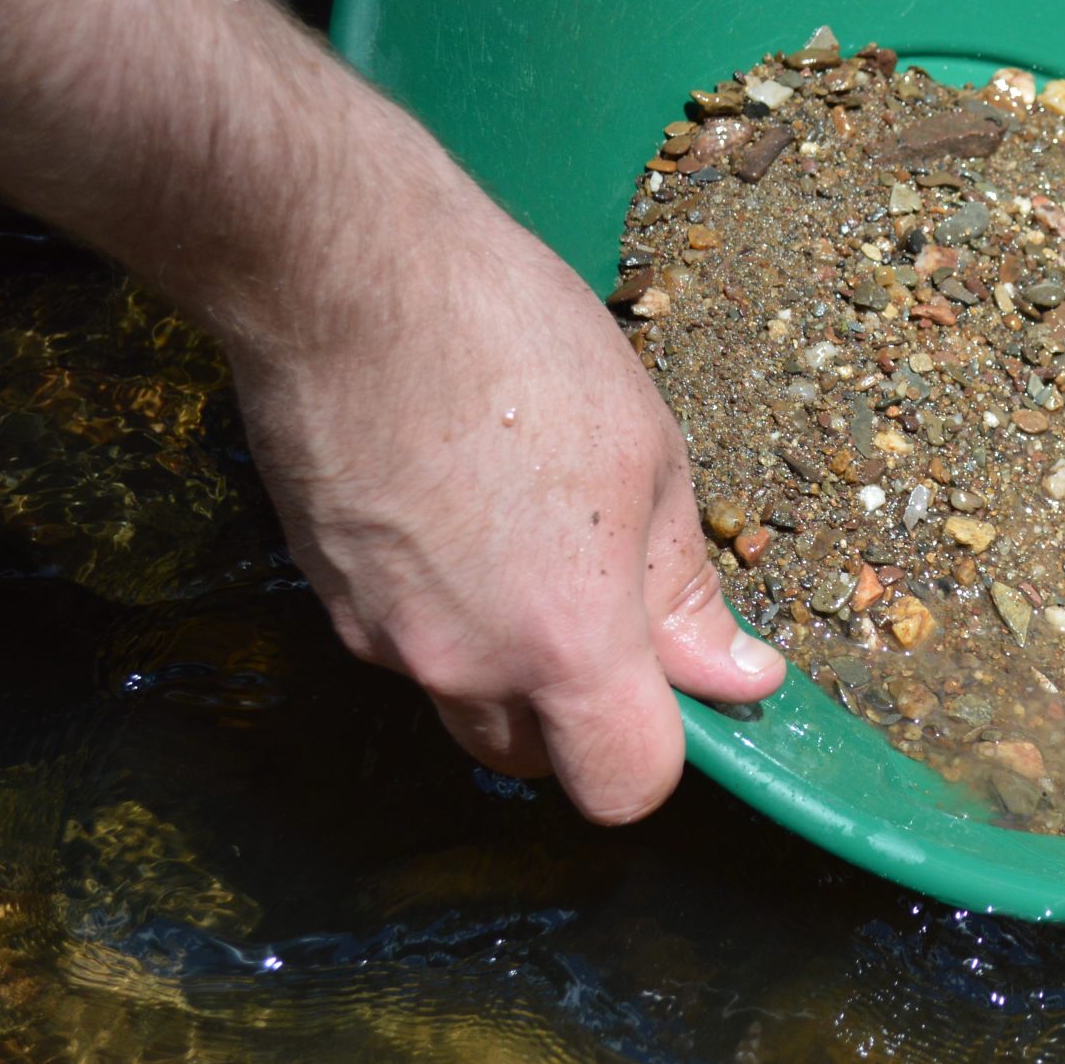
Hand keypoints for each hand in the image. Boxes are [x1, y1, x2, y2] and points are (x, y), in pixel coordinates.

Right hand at [230, 188, 784, 824]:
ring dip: (510, 661)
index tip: (683, 684)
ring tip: (530, 533)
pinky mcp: (327, 596)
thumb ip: (685, 591)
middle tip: (610, 600)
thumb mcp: (648, 456)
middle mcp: (464, 665)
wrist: (346, 275)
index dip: (662, 753)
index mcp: (565, 640)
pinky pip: (408, 643)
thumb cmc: (512, 342)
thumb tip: (736, 678)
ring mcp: (381, 637)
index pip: (624, 788)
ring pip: (467, 702)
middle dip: (582, 711)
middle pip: (538, 759)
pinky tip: (461, 510)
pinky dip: (447, 609)